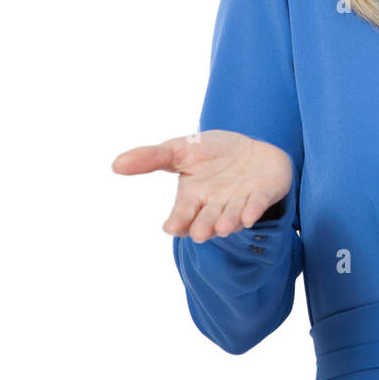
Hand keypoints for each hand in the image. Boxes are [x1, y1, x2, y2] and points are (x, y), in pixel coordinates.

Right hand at [112, 131, 293, 241]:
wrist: (251, 146)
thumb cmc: (211, 153)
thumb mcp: (179, 149)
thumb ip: (151, 158)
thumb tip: (115, 164)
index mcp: (192, 198)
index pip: (182, 215)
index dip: (178, 222)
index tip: (172, 227)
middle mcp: (215, 206)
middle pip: (207, 220)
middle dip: (203, 227)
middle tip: (199, 233)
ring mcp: (240, 202)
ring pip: (232, 217)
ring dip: (228, 222)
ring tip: (223, 227)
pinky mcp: (263, 195)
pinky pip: (257, 205)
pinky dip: (253, 211)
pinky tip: (249, 218)